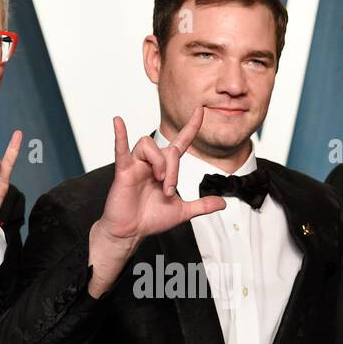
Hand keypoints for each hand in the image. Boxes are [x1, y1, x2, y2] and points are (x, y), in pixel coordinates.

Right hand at [87, 107, 224, 295]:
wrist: (131, 232)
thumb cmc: (150, 219)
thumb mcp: (183, 212)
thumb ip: (202, 205)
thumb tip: (223, 203)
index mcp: (166, 168)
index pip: (181, 141)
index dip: (192, 126)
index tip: (202, 110)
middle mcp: (151, 162)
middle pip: (168, 149)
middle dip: (173, 170)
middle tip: (168, 191)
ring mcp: (136, 165)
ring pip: (149, 145)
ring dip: (158, 163)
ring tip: (157, 181)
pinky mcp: (123, 171)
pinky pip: (121, 148)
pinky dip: (120, 134)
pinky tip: (118, 122)